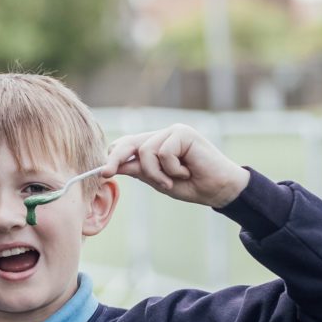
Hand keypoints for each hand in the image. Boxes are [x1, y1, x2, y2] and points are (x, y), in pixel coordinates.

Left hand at [101, 125, 248, 208]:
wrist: (219, 190)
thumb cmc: (191, 186)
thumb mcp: (158, 180)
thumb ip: (138, 170)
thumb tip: (111, 167)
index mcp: (154, 145)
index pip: (126, 146)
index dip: (112, 157)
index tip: (102, 173)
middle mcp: (161, 135)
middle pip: (129, 142)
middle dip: (115, 159)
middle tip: (106, 174)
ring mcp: (172, 132)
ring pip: (146, 152)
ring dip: (157, 173)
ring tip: (175, 180)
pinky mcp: (183, 133)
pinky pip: (163, 152)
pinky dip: (172, 168)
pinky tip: (187, 171)